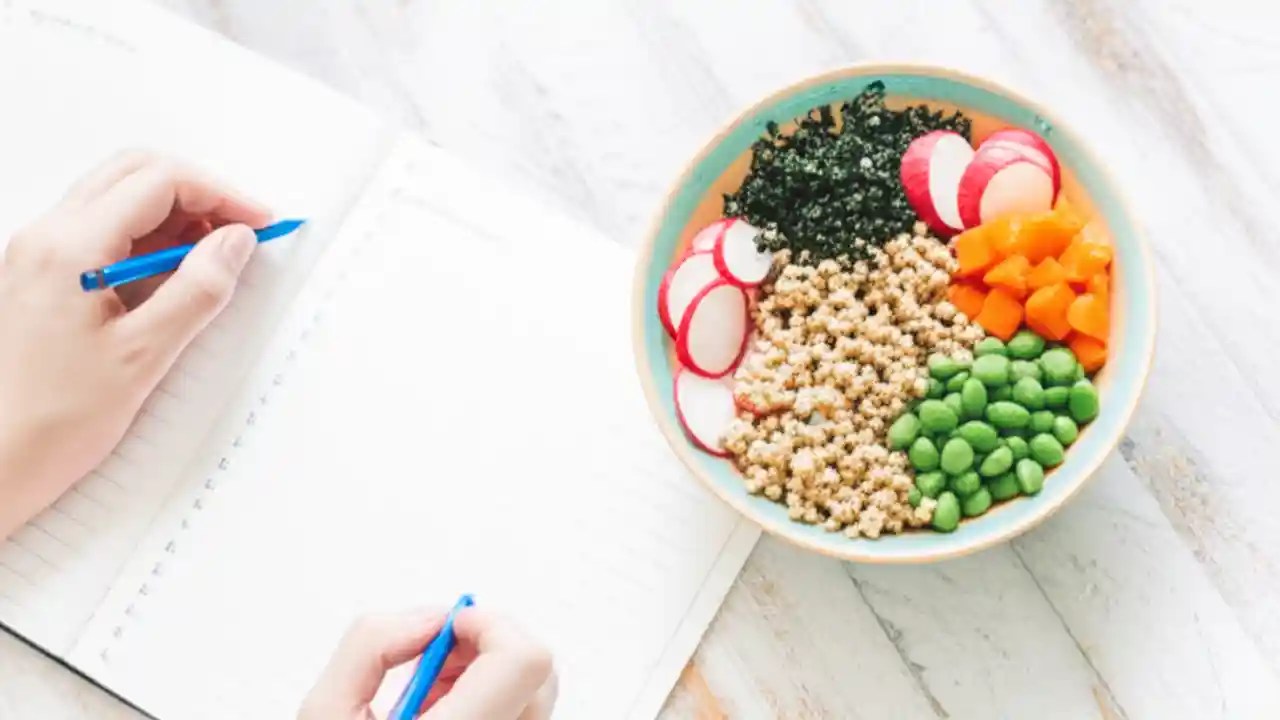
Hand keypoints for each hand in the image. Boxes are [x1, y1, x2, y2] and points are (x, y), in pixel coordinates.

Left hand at [0, 150, 271, 537]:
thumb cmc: (54, 419)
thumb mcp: (144, 356)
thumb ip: (197, 290)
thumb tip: (236, 242)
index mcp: (69, 247)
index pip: (158, 182)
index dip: (220, 195)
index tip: (260, 224)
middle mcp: (48, 237)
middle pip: (135, 174)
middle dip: (198, 193)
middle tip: (242, 231)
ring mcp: (41, 253)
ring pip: (119, 198)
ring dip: (175, 214)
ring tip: (216, 258)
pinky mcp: (44, 275)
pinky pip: (104, 231)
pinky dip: (150, 239)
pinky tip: (177, 277)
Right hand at [299, 607, 556, 719]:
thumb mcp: (324, 714)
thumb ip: (371, 645)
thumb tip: (428, 620)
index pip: (523, 662)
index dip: (489, 624)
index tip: (450, 626)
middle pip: (537, 672)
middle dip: (485, 645)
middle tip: (433, 659)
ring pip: (535, 694)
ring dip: (486, 673)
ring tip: (429, 697)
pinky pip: (523, 717)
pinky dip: (489, 699)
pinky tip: (441, 716)